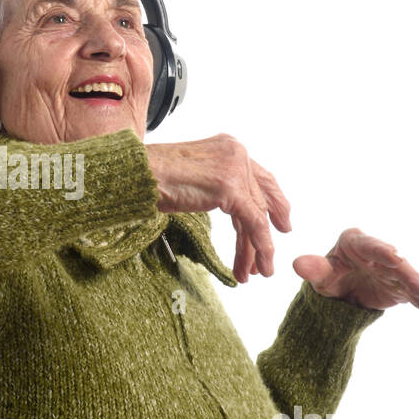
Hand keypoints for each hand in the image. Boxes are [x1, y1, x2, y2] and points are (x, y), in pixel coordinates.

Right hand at [145, 134, 290, 281]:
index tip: (280, 220)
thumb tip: (228, 204)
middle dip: (271, 225)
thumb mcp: (193, 176)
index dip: (273, 199)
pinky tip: (255, 264)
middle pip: (262, 195)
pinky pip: (253, 222)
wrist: (138, 174)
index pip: (260, 175)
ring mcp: (235, 168)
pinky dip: (258, 246)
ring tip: (258, 271)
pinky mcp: (230, 186)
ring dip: (258, 247)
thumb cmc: (152, 177)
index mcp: (228, 146)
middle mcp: (236, 153)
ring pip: (256, 214)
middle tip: (276, 248)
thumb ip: (216, 185)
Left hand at [294, 228, 418, 329]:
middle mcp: (382, 255)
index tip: (395, 257)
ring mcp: (395, 273)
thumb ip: (314, 270)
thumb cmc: (329, 275)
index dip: (384, 252)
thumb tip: (297, 265)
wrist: (341, 290)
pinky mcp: (403, 290)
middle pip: (399, 266)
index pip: (372, 247)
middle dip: (411, 277)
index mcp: (358, 243)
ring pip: (412, 283)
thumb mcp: (321, 275)